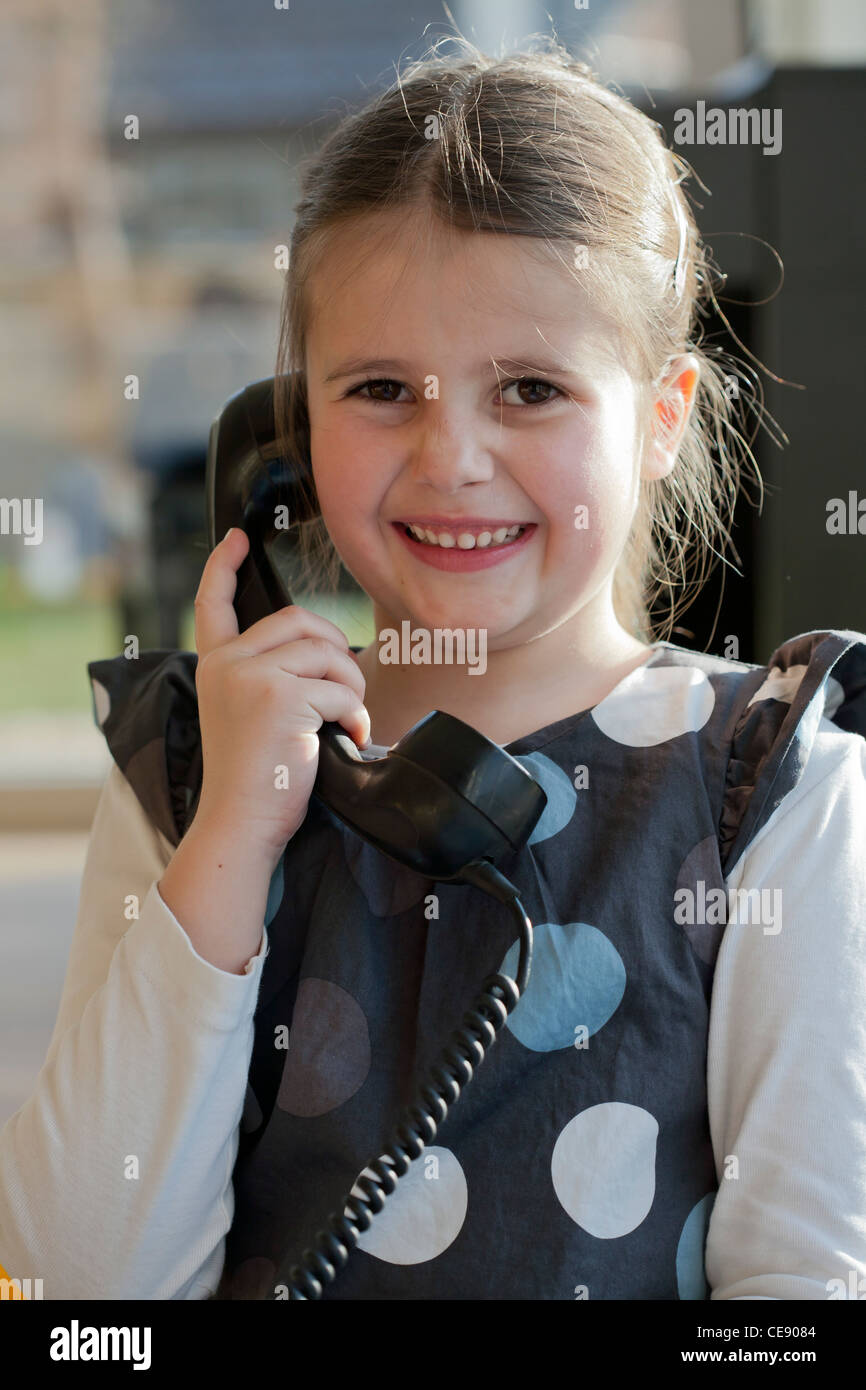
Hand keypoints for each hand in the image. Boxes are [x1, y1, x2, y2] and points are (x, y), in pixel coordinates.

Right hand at [191, 527, 370, 856]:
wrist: (239, 825)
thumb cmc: (255, 780)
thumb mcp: (248, 715)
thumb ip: (267, 677)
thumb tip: (324, 650)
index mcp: (214, 666)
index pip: (212, 603)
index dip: (223, 566)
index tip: (237, 538)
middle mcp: (226, 663)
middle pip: (299, 620)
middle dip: (337, 647)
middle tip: (347, 689)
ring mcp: (251, 677)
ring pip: (326, 652)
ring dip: (352, 684)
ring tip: (349, 719)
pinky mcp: (280, 698)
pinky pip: (341, 690)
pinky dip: (358, 716)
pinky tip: (351, 739)